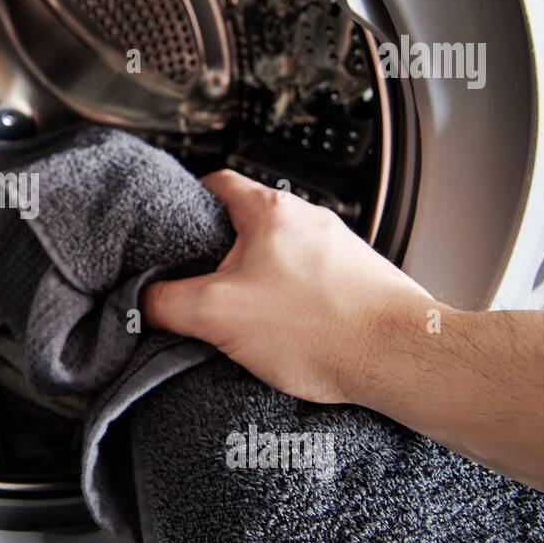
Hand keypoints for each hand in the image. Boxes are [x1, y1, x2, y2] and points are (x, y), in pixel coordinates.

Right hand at [141, 169, 434, 403]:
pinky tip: (280, 336)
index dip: (183, 204)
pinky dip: (287, 304)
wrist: (401, 359)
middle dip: (217, 256)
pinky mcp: (355, 282)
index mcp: (271, 211)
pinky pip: (305, 284)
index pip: (216, 182)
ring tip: (239, 319)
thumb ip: (166, 302)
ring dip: (254, 283)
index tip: (169, 228)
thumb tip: (143, 301)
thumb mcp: (217, 314)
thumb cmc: (324, 328)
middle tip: (197, 287)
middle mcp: (308, 221)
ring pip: (276, 257)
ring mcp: (336, 250)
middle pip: (244, 225)